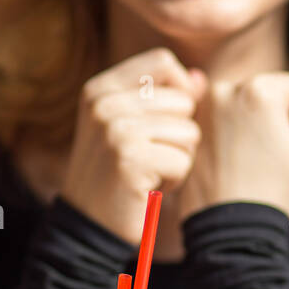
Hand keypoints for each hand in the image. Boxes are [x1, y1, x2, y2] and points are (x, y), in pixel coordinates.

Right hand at [60, 47, 205, 242]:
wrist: (87, 226)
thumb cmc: (116, 176)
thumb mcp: (131, 129)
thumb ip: (164, 100)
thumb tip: (200, 79)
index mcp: (100, 89)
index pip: (162, 62)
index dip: (181, 90)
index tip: (171, 122)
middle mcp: (104, 103)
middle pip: (183, 101)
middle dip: (179, 135)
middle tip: (151, 159)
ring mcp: (114, 129)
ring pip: (188, 132)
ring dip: (178, 161)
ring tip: (149, 174)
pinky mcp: (130, 158)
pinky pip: (183, 161)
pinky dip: (174, 182)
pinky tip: (149, 189)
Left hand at [176, 72, 288, 219]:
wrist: (229, 230)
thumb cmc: (278, 192)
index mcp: (260, 89)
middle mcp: (224, 89)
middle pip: (267, 93)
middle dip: (275, 119)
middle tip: (271, 159)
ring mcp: (201, 109)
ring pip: (242, 106)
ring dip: (251, 126)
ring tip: (252, 163)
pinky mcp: (189, 130)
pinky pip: (219, 121)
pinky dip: (228, 135)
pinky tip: (232, 163)